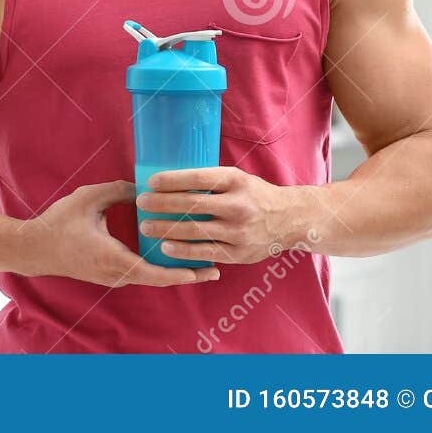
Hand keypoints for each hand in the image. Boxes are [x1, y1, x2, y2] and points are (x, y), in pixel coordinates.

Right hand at [19, 179, 220, 286]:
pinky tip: (168, 256)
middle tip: (214, 268)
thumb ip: (117, 191)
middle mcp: (115, 274)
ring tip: (198, 263)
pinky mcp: (108, 275)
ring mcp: (112, 277)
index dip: (182, 273)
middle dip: (186, 275)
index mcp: (113, 258)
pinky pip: (138, 274)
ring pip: (149, 279)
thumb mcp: (87, 199)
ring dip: (172, 272)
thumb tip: (143, 187)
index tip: (205, 269)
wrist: (34, 248)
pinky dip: (157, 269)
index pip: (155, 273)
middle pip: (158, 280)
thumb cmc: (58, 223)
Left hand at [136, 166, 313, 264]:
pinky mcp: (239, 253)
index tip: (151, 182)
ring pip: (195, 231)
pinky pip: (206, 253)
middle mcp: (238, 205)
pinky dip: (183, 251)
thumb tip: (169, 179)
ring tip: (146, 227)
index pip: (198, 179)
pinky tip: (166, 247)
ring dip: (166, 229)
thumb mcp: (237, 178)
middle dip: (162, 204)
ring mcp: (239, 231)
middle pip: (192, 205)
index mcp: (235, 181)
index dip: (172, 180)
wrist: (290, 220)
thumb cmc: (254, 194)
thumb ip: (210, 180)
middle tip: (141, 203)